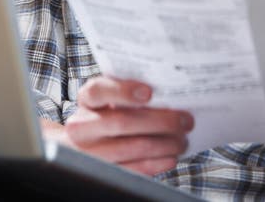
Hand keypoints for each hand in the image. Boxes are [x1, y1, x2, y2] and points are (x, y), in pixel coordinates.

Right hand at [42, 76, 193, 176]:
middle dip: (159, 121)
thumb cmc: (103, 114)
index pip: (98, 91)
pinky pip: (133, 170)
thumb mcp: (107, 98)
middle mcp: (82, 126)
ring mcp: (90, 153)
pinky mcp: (102, 174)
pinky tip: (170, 157)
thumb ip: (126, 91)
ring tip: (182, 139)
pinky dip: (156, 163)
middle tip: (184, 120)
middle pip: (121, 122)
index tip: (149, 92)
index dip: (123, 91)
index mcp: (85, 100)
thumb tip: (165, 90)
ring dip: (163, 144)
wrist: (80, 145)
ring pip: (131, 148)